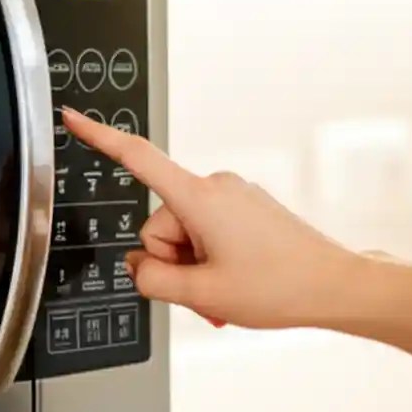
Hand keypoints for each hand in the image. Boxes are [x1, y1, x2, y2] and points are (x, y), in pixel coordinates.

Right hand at [61, 107, 360, 328]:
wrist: (337, 287)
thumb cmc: (283, 287)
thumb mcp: (202, 294)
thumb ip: (152, 280)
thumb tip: (139, 267)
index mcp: (200, 198)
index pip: (137, 158)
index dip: (99, 136)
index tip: (73, 117)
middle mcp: (215, 187)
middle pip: (159, 223)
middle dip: (173, 259)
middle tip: (206, 286)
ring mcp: (233, 196)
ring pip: (182, 232)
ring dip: (194, 263)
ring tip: (227, 286)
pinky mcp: (246, 208)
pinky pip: (206, 232)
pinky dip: (211, 259)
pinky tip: (237, 280)